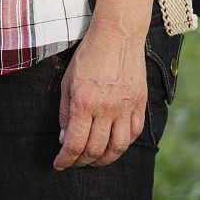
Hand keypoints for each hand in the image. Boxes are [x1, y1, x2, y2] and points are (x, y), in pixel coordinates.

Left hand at [54, 22, 148, 168]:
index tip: (59, 165)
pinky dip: (122, 146)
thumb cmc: (88, 56)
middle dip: (81, 162)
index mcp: (84, 102)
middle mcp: (106, 108)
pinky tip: (112, 146)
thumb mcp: (67, 82)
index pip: (75, 144)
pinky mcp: (140, 105)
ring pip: (117, 148)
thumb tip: (65, 140)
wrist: (117, 35)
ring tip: (93, 161)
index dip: (65, 160)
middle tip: (74, 163)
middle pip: (95, 150)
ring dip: (103, 160)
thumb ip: (66, 113)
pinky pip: (133, 134)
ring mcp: (126, 108)